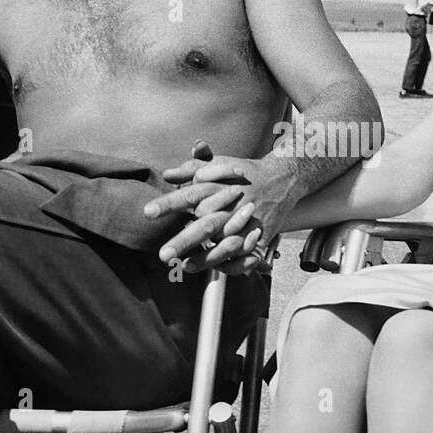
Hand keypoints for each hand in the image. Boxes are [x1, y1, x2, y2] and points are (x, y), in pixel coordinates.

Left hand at [145, 141, 293, 272]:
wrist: (284, 178)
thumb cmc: (245, 173)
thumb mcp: (220, 164)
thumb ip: (192, 168)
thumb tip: (167, 174)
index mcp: (218, 187)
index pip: (189, 195)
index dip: (168, 204)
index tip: (148, 213)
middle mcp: (232, 206)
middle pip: (205, 225)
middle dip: (184, 241)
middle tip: (164, 254)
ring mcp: (247, 222)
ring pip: (225, 244)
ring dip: (205, 258)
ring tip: (186, 266)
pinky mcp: (260, 235)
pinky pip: (246, 254)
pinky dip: (232, 263)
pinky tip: (217, 269)